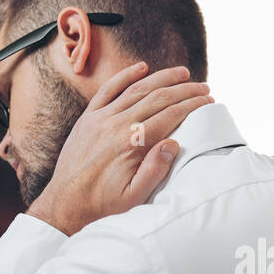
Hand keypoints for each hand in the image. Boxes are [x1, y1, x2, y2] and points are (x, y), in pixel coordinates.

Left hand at [26, 62, 213, 234]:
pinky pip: (107, 90)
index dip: (192, 106)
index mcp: (131, 144)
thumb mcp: (134, 197)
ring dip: (162, 78)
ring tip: (182, 73)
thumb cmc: (103, 205)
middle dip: (184, 90)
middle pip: (157, 98)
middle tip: (204, 87)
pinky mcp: (88, 118)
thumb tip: (173, 144)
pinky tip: (141, 67)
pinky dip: (125, 76)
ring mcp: (100, 118)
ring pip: (136, 89)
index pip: (170, 115)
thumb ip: (155, 170)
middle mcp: (116, 124)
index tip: (208, 101)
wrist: (65, 204)